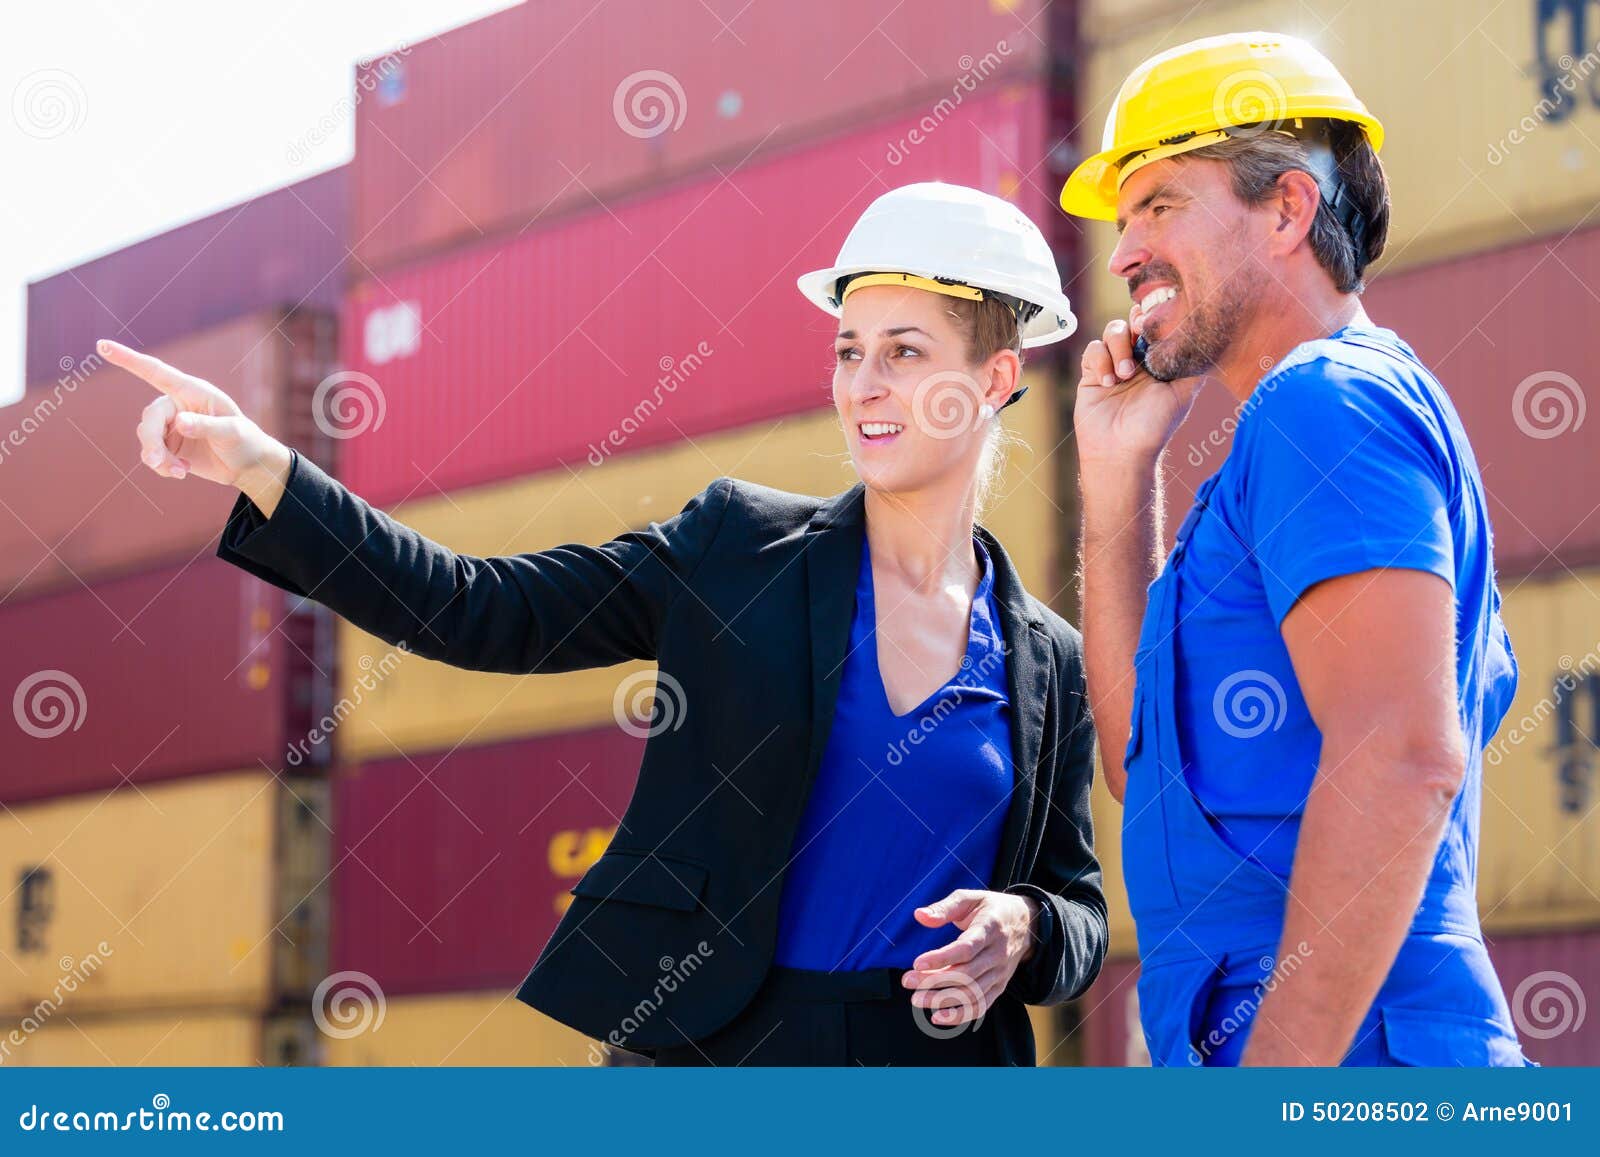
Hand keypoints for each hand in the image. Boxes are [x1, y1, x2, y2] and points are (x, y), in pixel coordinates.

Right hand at [99, 338, 292, 515]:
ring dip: (158, 458)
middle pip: (149, 418)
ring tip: (181, 471)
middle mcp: (177, 405)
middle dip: (151, 441)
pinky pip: (151, 455)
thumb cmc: (246, 441)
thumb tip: (179, 422)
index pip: (156, 372)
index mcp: (192, 391)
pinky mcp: (168, 446)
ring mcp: (170, 426)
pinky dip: (162, 466)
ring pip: (146, 438)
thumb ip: (207, 426)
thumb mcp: (233, 432)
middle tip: (158, 462)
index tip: (102, 346)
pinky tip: (181, 472)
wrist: (248, 465)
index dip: (128, 359)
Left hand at [901, 889, 1039, 1026]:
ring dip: (942, 1000)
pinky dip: (960, 1015)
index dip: (941, 958)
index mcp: (990, 928)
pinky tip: (938, 1017)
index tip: (917, 963)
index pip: (966, 948)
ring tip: (917, 998)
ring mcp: (1000, 973)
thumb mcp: (970, 898)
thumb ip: (945, 907)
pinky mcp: (1000, 987)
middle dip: (934, 981)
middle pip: (966, 974)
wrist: (1026, 924)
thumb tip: (919, 915)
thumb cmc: (990, 909)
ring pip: (972, 993)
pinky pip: (981, 1006)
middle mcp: (998, 954)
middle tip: (907, 981)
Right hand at [1073, 306, 1202, 468]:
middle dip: (1135, 323)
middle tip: (1139, 332)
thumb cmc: (1155, 427)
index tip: (1156, 322)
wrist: (1121, 452)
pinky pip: (1092, 350)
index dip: (1155, 319)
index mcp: (1157, 362)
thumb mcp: (1183, 394)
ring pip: (1111, 332)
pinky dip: (1100, 361)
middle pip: (1132, 322)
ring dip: (1118, 348)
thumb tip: (1207, 339)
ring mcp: (1112, 366)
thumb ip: (1193, 367)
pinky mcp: (1091, 374)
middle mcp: (1135, 361)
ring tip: (1124, 375)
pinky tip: (1108, 382)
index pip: (1155, 329)